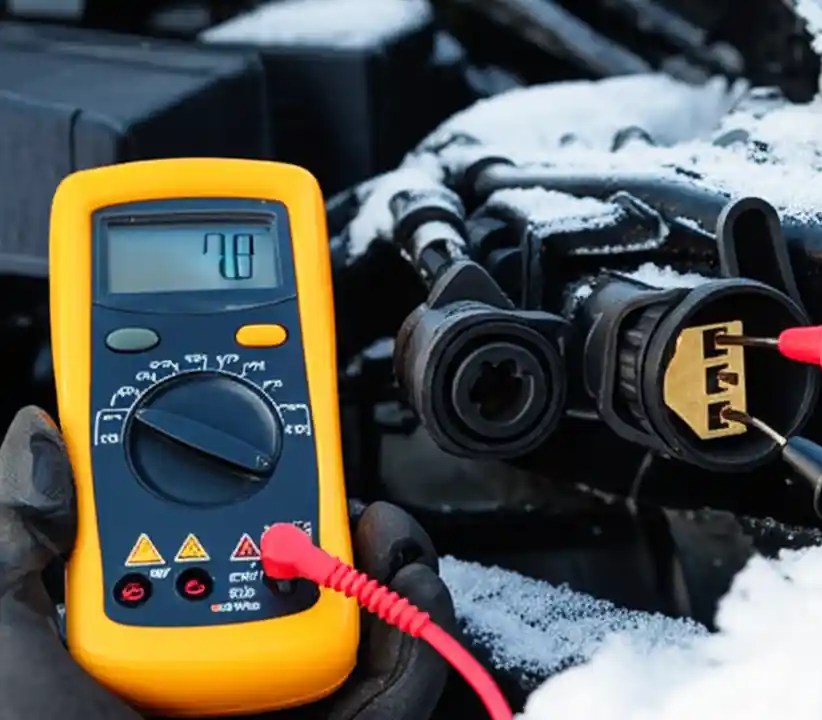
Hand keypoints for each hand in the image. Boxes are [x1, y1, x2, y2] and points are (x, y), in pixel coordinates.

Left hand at [0, 406, 455, 719]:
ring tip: (376, 526)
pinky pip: (402, 679)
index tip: (233, 417)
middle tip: (320, 467)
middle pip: (281, 565)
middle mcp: (214, 673)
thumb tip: (35, 440)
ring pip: (352, 614)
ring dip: (379, 556)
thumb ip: (14, 546)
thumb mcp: (7, 655)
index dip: (212, 471)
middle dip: (315, 506)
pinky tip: (408, 584)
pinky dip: (420, 626)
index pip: (181, 536)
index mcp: (133, 645)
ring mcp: (282, 711)